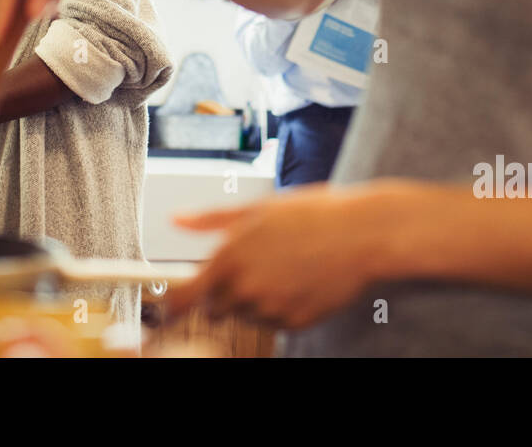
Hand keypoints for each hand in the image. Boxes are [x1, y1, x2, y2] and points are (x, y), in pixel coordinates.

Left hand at [164, 184, 385, 329]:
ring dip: (252, 300)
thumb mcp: (257, 208)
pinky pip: (273, 323)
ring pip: (245, 315)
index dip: (172, 305)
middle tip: (248, 267)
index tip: (168, 307)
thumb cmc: (311, 214)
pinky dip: (279, 308)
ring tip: (281, 268)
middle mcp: (246, 289)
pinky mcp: (295, 323)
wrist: (363, 234)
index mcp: (230, 258)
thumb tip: (175, 219)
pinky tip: (297, 281)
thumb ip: (211, 220)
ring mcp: (271, 309)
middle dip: (222, 293)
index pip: (185, 297)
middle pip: (214, 309)